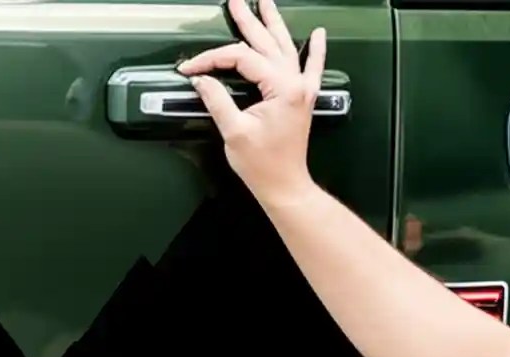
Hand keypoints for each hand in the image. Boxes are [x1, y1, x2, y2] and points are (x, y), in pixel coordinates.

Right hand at [176, 0, 325, 206]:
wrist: (285, 185)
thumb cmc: (264, 165)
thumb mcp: (234, 132)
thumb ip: (217, 100)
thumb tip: (203, 80)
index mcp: (281, 88)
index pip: (241, 59)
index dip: (212, 60)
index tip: (191, 68)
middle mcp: (295, 84)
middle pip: (266, 42)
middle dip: (248, 21)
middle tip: (235, 2)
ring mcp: (301, 89)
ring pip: (286, 46)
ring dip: (274, 24)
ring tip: (265, 4)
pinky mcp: (302, 98)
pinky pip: (312, 66)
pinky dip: (316, 50)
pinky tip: (317, 35)